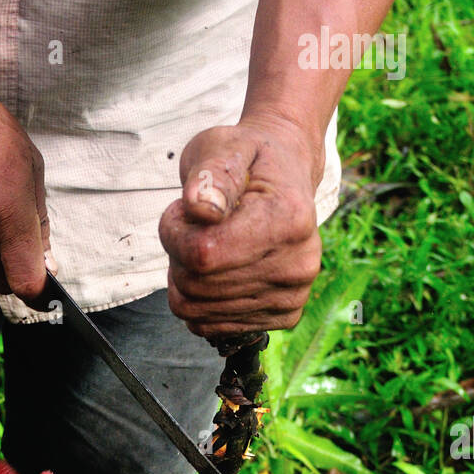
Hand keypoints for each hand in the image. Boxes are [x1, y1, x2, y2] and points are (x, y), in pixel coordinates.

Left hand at [159, 119, 323, 336]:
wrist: (287, 173)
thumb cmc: (250, 158)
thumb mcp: (225, 147)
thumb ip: (212, 174)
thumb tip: (201, 208)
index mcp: (289, 219)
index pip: (203, 254)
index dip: (174, 234)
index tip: (182, 209)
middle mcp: (299, 264)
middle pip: (197, 286)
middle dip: (179, 254)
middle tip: (195, 225)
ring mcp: (293, 295)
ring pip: (196, 311)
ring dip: (185, 278)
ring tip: (205, 244)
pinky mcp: (283, 315)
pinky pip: (211, 326)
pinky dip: (199, 301)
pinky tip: (216, 270)